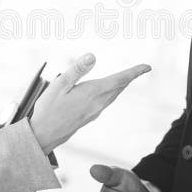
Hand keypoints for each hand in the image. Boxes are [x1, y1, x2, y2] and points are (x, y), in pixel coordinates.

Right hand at [28, 54, 150, 154]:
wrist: (43, 135)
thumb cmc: (48, 109)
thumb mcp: (60, 84)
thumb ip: (77, 69)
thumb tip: (92, 56)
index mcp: (93, 93)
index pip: (120, 80)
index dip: (134, 72)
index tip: (147, 67)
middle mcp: (97, 104)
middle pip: (119, 88)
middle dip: (129, 77)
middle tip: (141, 69)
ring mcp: (94, 112)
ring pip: (113, 96)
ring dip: (121, 86)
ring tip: (127, 78)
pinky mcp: (88, 117)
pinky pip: (105, 102)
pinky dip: (111, 93)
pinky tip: (106, 93)